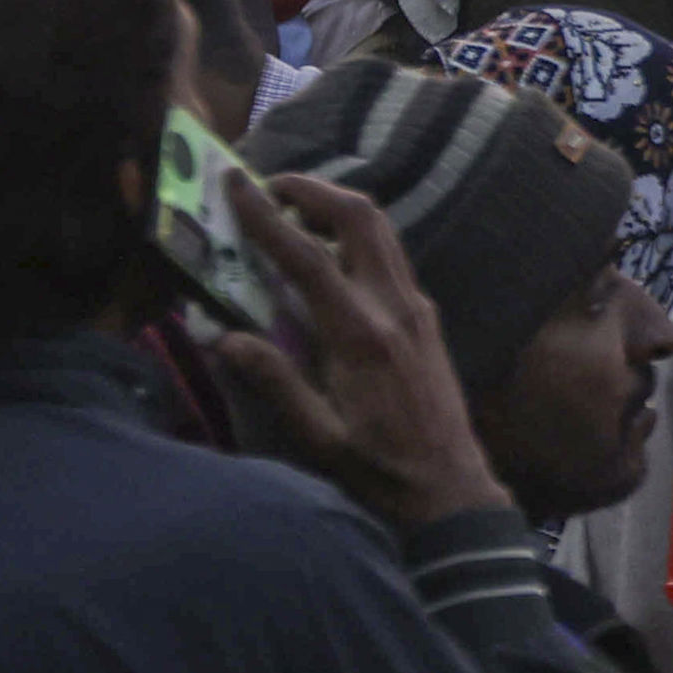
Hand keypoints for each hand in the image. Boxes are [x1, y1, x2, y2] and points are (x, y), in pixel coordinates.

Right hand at [211, 171, 504, 531]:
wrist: (451, 490)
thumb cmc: (378, 471)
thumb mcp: (316, 438)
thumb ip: (273, 382)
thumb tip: (221, 337)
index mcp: (361, 335)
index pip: (308, 256)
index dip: (268, 215)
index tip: (236, 182)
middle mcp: (396, 307)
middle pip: (360, 220)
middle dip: (314, 191)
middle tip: (269, 186)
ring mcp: (418, 309)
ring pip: (383, 232)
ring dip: (338, 209)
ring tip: (293, 210)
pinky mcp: (427, 318)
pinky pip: (392, 257)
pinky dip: (359, 237)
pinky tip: (330, 254)